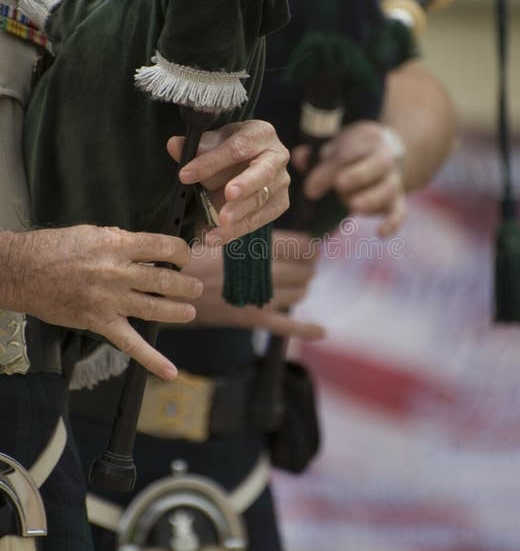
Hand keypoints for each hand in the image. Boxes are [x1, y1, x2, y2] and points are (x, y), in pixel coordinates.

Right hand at [5, 225, 202, 379]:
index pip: (163, 247)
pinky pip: (130, 344)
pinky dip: (152, 359)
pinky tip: (169, 371)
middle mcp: (117, 273)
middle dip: (186, 284)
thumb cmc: (55, 248)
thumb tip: (148, 250)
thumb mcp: (94, 233)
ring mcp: (110, 300)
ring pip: (155, 308)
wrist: (23, 270)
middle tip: (195, 286)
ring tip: (190, 310)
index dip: (182, 252)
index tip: (185, 256)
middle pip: (165, 280)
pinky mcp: (100, 322)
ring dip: (179, 311)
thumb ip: (123, 243)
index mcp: (117, 245)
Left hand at [167, 120, 289, 246]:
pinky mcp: (280, 203)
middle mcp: (277, 156)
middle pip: (262, 171)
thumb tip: (174, 145)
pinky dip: (237, 230)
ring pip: (261, 198)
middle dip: (245, 184)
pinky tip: (216, 237)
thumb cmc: (228, 150)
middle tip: (227, 195)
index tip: (185, 175)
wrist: (243, 164)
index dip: (211, 161)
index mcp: (260, 133)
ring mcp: (281, 181)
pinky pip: (260, 219)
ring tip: (219, 224)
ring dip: (240, 213)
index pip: (236, 147)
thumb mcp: (212, 144)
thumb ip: (194, 147)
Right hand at [184, 230, 324, 339]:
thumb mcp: (214, 231)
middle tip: (305, 265)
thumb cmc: (186, 255)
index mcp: (253, 245)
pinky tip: (322, 331)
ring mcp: (256, 296)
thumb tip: (261, 220)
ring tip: (297, 283)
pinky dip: (304, 328)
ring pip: (298, 292)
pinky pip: (284, 325)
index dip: (308, 247)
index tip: (308, 247)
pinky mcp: (249, 318)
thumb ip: (242, 228)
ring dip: (302, 287)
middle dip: (307, 268)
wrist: (165, 287)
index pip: (298, 246)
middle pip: (302, 270)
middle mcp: (259, 270)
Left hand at [292, 120, 405, 236]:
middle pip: (379, 165)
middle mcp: (386, 157)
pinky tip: (380, 232)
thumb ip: (314, 154)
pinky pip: (399, 212)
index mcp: (368, 139)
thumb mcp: (333, 145)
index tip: (311, 187)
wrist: (381, 153)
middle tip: (339, 187)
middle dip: (358, 176)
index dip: (331, 168)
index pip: (351, 151)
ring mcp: (393, 180)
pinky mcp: (396, 201)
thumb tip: (300, 159)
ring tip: (353, 206)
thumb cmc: (350, 151)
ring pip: (389, 188)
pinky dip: (393, 222)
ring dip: (371, 199)